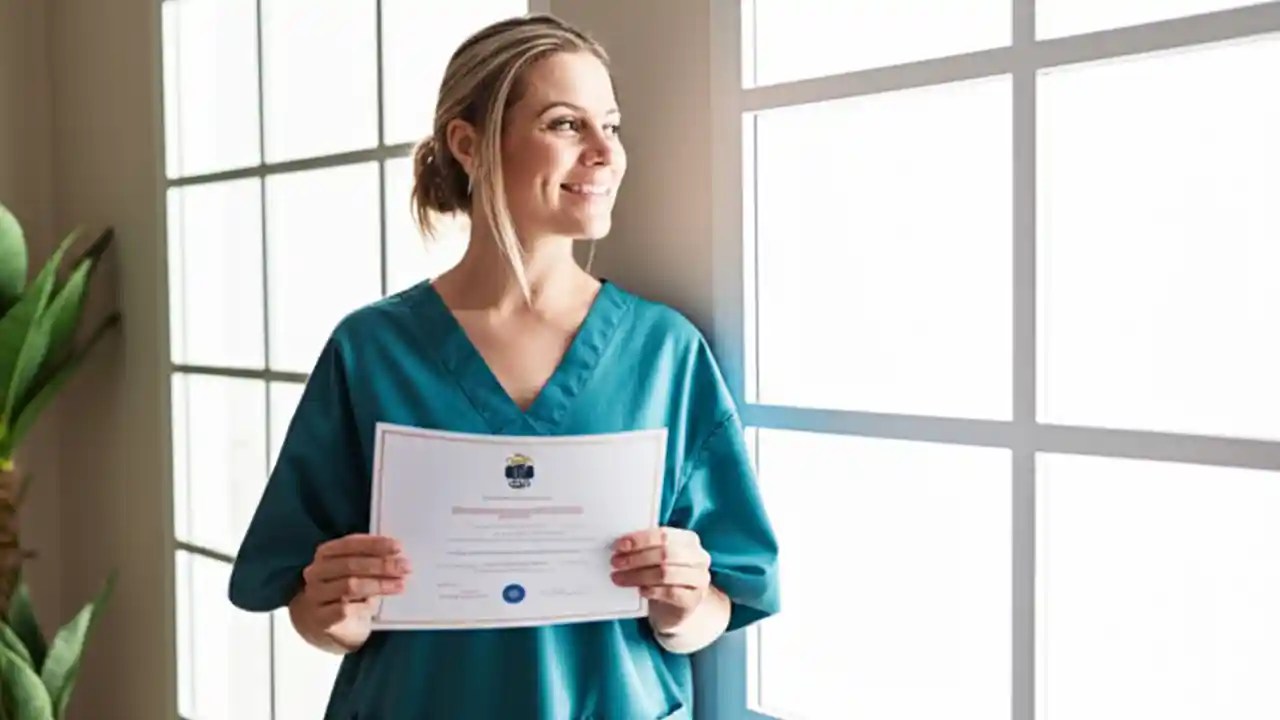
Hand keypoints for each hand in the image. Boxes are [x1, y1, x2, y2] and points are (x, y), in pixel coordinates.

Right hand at [291, 533, 410, 652]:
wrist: (321, 624)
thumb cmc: (343, 592)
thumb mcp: (356, 572)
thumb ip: (371, 561)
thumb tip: (397, 557)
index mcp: (325, 554)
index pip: (349, 544)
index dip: (374, 544)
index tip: (397, 547)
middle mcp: (316, 573)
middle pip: (350, 565)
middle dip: (381, 565)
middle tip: (404, 567)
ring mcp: (315, 596)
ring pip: (349, 586)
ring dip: (379, 584)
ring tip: (399, 584)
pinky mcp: (319, 619)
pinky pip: (343, 610)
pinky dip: (362, 606)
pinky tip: (375, 606)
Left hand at [610, 527, 711, 630]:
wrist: (677, 607)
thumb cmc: (664, 577)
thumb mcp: (657, 558)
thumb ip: (646, 549)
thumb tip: (621, 545)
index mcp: (689, 540)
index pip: (664, 535)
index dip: (640, 540)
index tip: (619, 545)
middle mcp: (698, 557)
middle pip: (665, 554)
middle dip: (636, 558)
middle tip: (615, 562)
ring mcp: (699, 579)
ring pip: (665, 573)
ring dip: (638, 575)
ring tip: (619, 578)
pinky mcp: (693, 599)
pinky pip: (670, 593)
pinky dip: (651, 590)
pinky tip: (639, 590)